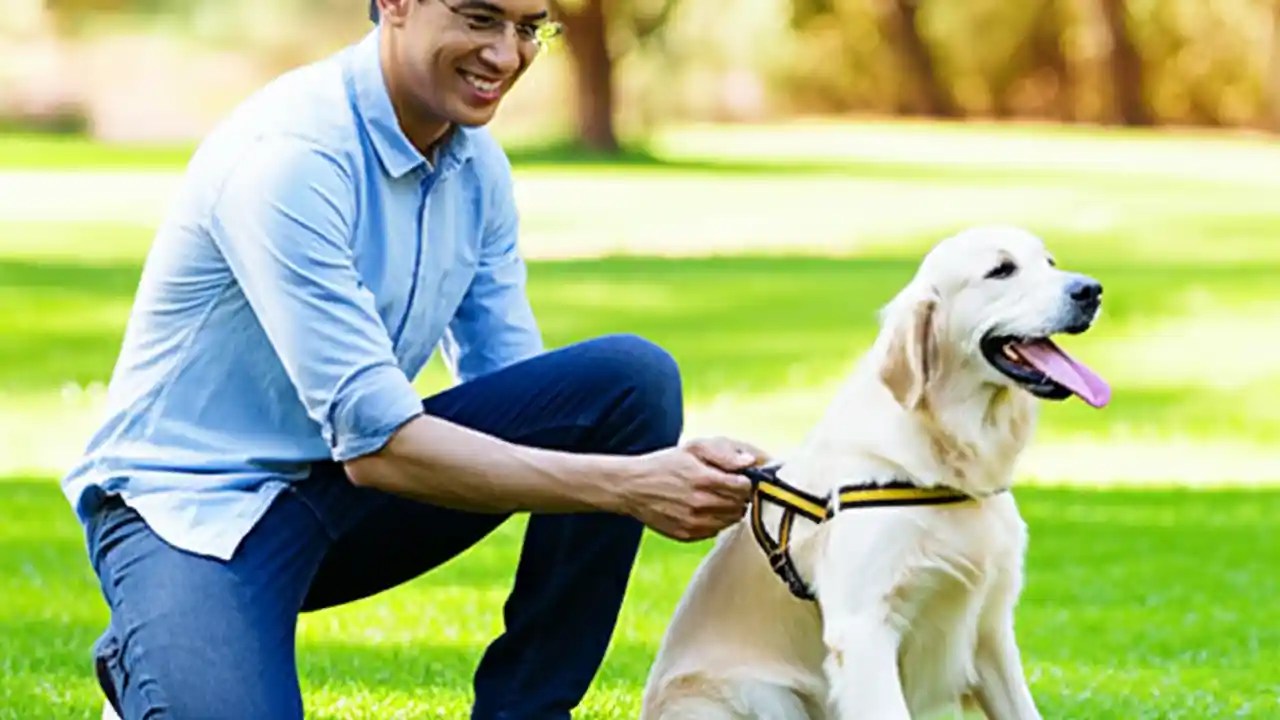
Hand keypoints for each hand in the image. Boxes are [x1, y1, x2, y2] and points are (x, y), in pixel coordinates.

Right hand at [618, 437, 770, 541]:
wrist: (632, 487)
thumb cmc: (664, 465)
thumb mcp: (693, 449)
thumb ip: (723, 454)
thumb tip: (750, 462)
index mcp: (705, 479)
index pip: (744, 487)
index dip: (745, 481)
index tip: (739, 478)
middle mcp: (701, 504)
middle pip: (740, 505)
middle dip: (739, 496)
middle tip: (729, 487)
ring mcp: (694, 522)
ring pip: (731, 521)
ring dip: (729, 510)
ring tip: (716, 498)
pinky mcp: (687, 535)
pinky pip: (715, 531)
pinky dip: (716, 521)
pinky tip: (704, 509)